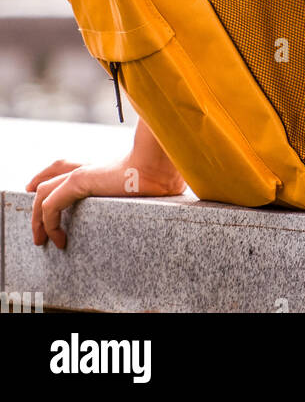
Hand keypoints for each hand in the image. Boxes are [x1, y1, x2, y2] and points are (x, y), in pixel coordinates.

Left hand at [27, 156, 187, 249]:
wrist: (163, 162)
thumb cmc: (166, 175)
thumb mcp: (157, 187)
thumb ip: (155, 190)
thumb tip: (171, 195)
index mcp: (107, 168)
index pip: (74, 164)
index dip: (57, 174)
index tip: (49, 190)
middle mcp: (92, 167)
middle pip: (56, 168)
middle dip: (39, 185)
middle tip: (34, 209)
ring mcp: (84, 172)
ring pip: (44, 190)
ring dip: (37, 216)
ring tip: (42, 239)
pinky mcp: (79, 180)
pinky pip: (50, 204)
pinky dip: (47, 222)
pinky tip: (58, 238)